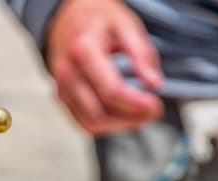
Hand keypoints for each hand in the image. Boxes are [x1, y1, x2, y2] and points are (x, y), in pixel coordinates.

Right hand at [46, 0, 163, 134]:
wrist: (67, 17)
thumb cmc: (97, 19)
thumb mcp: (125, 24)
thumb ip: (141, 54)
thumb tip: (154, 84)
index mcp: (83, 51)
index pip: (111, 91)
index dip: (136, 104)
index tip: (155, 105)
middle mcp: (68, 74)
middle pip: (100, 114)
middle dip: (130, 119)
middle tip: (152, 112)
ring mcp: (62, 89)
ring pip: (91, 124)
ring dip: (119, 125)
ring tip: (139, 115)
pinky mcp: (62, 99)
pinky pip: (83, 123)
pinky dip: (106, 125)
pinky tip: (123, 115)